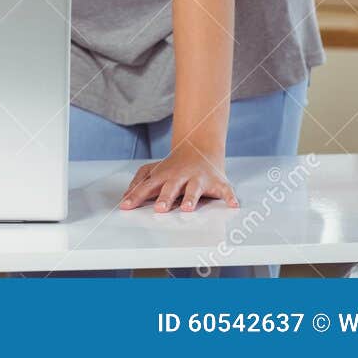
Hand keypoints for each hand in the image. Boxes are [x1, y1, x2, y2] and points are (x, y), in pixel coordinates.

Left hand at [119, 148, 238, 212]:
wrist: (199, 148)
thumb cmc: (173, 166)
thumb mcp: (154, 171)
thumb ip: (139, 184)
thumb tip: (125, 198)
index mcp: (163, 176)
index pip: (147, 187)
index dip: (136, 196)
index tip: (126, 207)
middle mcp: (180, 177)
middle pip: (171, 188)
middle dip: (165, 198)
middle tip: (160, 209)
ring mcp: (198, 179)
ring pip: (194, 190)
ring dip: (191, 198)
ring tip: (187, 208)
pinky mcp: (216, 182)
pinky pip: (225, 190)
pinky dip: (229, 196)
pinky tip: (232, 204)